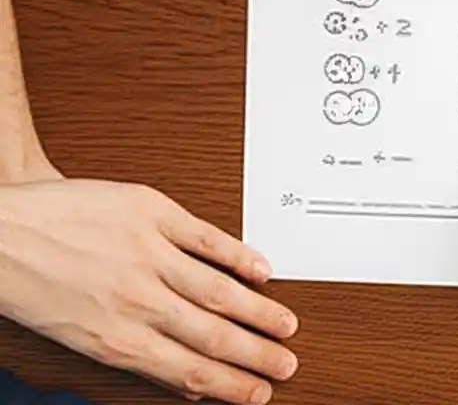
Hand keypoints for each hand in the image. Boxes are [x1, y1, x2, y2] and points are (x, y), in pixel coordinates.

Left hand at [0, 179, 298, 403]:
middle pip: (213, 335)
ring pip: (217, 290)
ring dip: (258, 312)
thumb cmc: (29, 282)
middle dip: (256, 354)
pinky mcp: (148, 213)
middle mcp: (136, 299)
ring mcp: (145, 254)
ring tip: (285, 325)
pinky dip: (238, 254)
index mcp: (115, 337)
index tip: (259, 394)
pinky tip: (262, 268)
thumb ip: (133, 354)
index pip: (189, 369)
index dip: (231, 386)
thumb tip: (182, 381)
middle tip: (286, 364)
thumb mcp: (75, 337)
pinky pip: (204, 238)